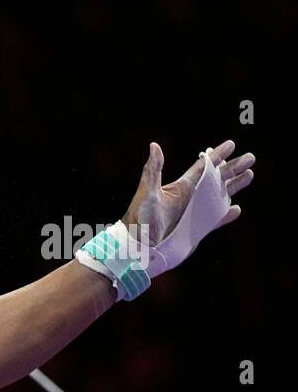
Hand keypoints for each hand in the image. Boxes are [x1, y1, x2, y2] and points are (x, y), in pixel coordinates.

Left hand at [121, 140, 253, 246]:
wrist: (139, 247)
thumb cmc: (139, 219)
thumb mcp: (147, 192)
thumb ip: (153, 170)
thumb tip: (154, 145)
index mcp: (181, 187)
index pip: (203, 167)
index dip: (217, 155)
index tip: (231, 144)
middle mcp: (190, 198)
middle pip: (216, 179)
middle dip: (233, 168)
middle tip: (250, 157)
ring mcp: (194, 213)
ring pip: (220, 196)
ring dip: (235, 186)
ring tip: (249, 175)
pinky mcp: (197, 230)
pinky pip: (215, 220)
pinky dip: (226, 215)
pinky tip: (237, 209)